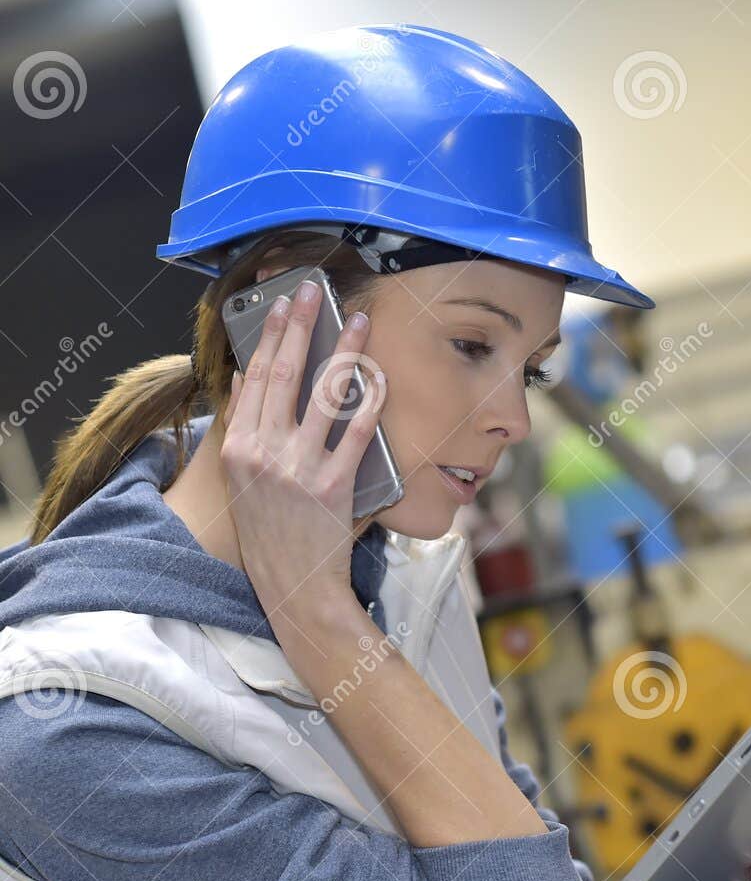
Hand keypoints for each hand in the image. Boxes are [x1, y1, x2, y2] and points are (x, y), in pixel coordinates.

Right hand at [219, 281, 384, 622]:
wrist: (293, 588)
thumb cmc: (273, 533)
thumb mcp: (244, 481)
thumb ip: (249, 430)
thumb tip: (252, 378)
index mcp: (238, 448)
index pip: (255, 377)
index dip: (270, 335)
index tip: (281, 305)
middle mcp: (263, 453)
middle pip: (284, 374)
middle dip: (301, 326)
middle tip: (314, 291)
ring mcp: (298, 469)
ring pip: (324, 396)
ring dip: (345, 352)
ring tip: (361, 322)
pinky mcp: (333, 486)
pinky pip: (356, 434)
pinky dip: (371, 402)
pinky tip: (382, 378)